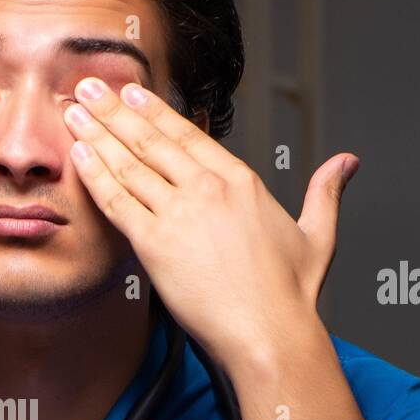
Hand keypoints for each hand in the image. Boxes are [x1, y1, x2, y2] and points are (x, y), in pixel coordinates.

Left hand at [62, 77, 358, 372]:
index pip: (189, 135)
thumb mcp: (318, 235)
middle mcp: (207, 189)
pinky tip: (78, 155)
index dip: (156, 112)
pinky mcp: (155, 244)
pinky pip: (117, 201)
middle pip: (152, 140)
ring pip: (129, 164)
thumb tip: (346, 163)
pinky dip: (95, 175)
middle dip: (115, 110)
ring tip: (73, 112)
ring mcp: (179, 214)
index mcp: (241, 182)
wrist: (269, 333)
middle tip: (90, 87)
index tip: (133, 93)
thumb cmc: (289, 296)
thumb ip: (324, 193)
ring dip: (97, 134)